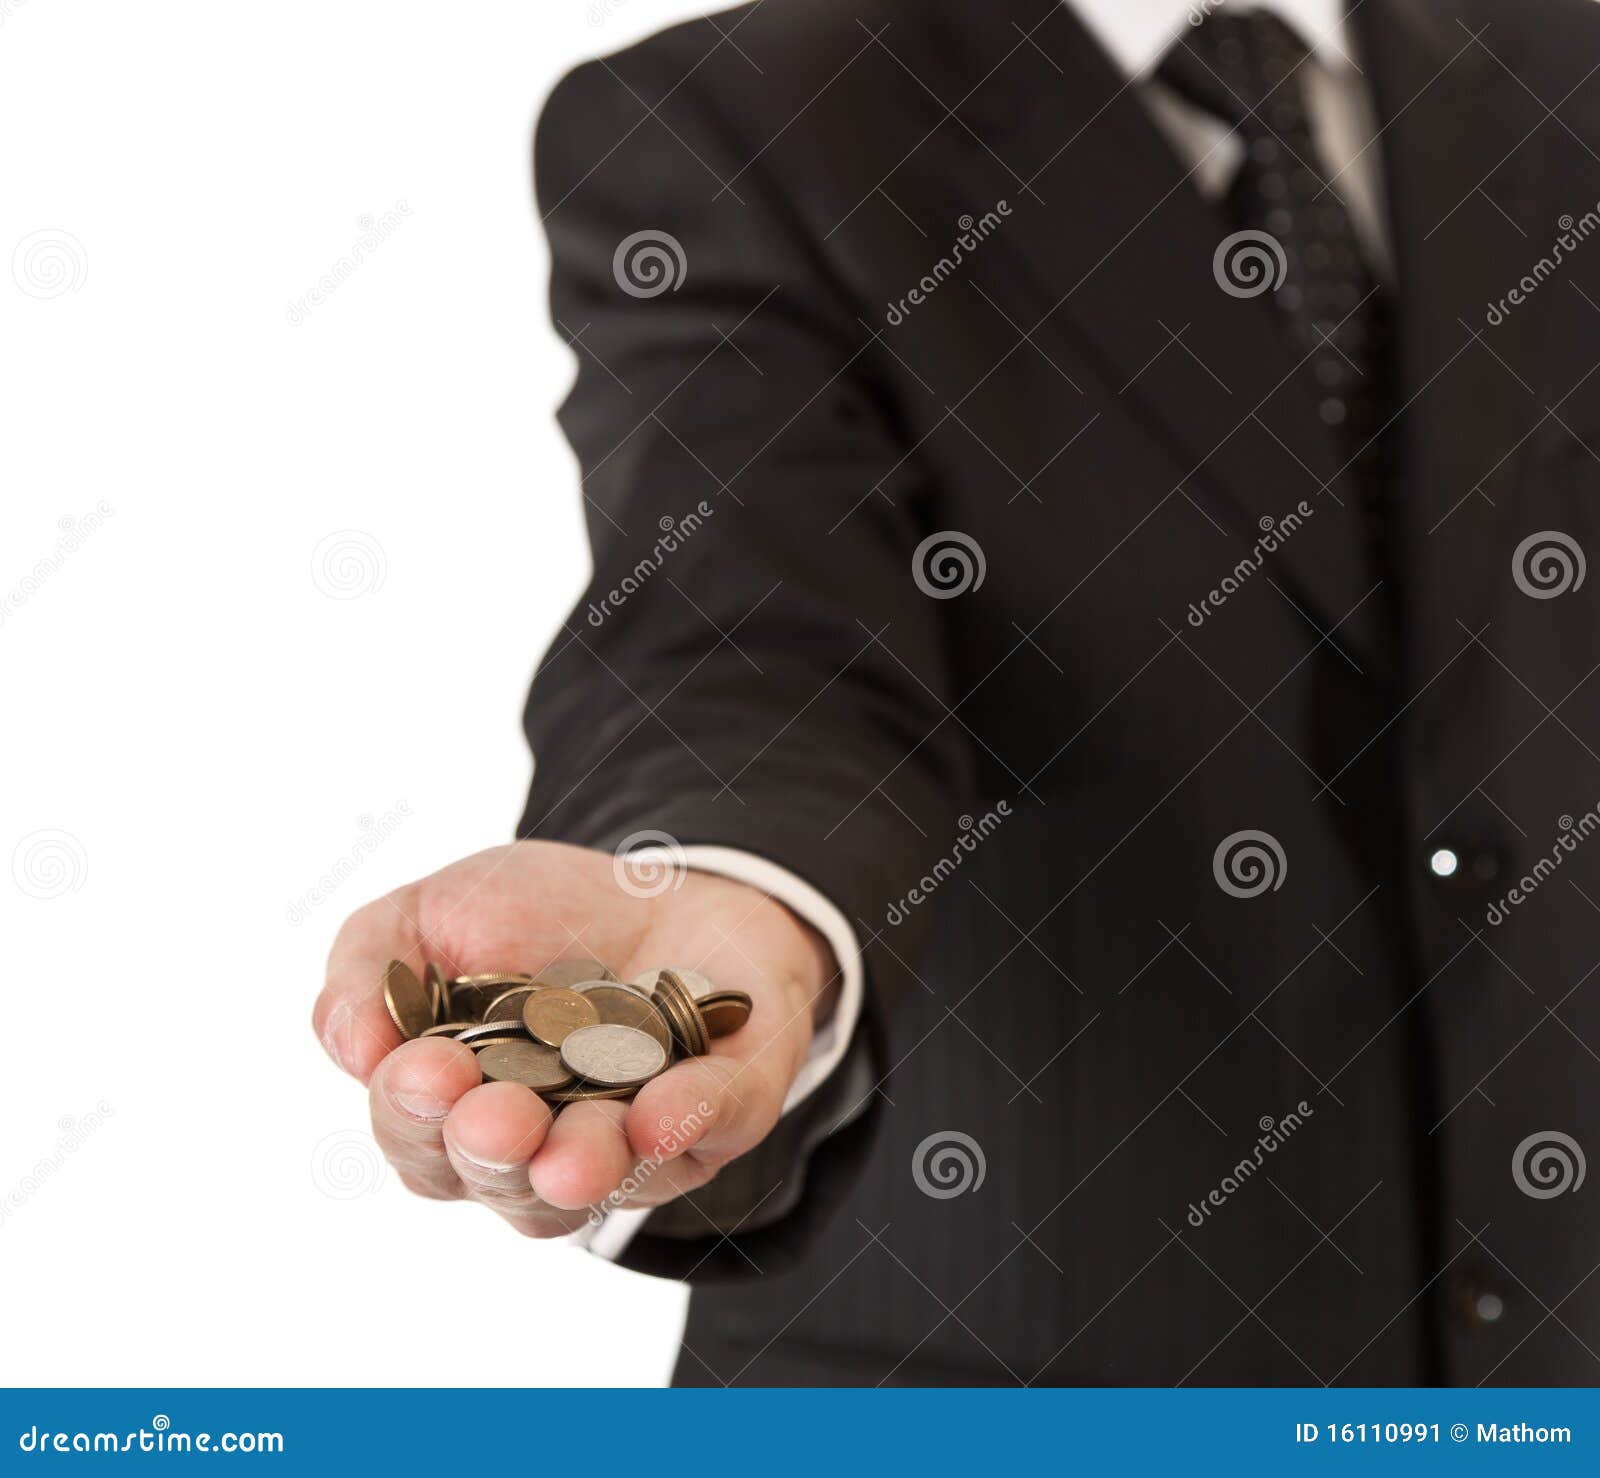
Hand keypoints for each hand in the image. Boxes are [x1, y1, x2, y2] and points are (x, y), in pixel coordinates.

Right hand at [312, 840, 837, 1235]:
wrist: (661, 883)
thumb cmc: (530, 916)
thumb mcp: (427, 916)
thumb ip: (370, 970)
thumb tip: (351, 1044)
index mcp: (462, 1114)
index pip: (423, 1145)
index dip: (414, 1118)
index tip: (420, 1070)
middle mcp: (547, 1146)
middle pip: (510, 1184)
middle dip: (496, 1154)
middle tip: (492, 1117)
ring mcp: (641, 1136)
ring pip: (611, 1179)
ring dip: (588, 1166)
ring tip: (570, 1154)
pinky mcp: (729, 1104)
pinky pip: (717, 1125)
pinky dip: (692, 1118)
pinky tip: (664, 1109)